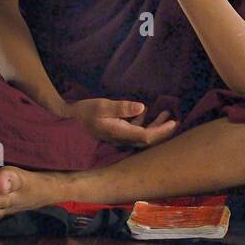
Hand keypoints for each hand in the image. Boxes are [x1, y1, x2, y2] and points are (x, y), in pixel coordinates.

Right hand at [63, 97, 178, 145]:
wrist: (69, 120)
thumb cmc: (84, 112)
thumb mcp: (102, 106)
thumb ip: (122, 107)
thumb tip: (143, 107)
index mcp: (121, 133)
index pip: (147, 136)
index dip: (162, 131)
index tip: (174, 122)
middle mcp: (122, 137)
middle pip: (148, 139)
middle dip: (163, 130)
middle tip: (176, 120)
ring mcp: (119, 135)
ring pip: (142, 134)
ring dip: (154, 125)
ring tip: (165, 113)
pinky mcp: (116, 131)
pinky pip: (134, 129)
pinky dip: (143, 121)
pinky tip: (144, 110)